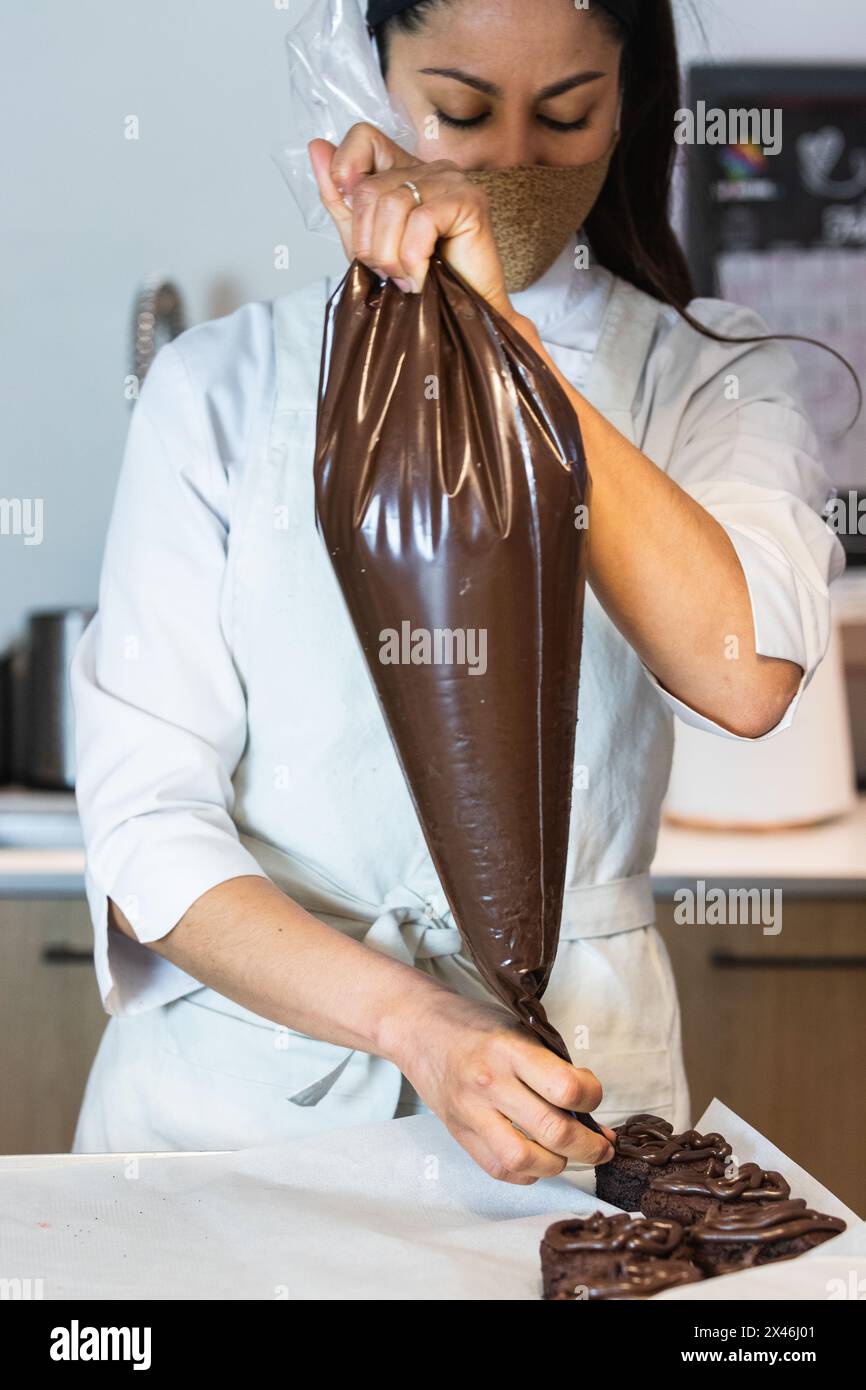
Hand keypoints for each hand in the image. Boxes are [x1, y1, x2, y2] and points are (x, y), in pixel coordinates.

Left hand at [308, 121, 512, 318]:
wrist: (460, 314)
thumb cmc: (417, 280)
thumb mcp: (364, 240)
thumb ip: (339, 198)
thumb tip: (316, 147)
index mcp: (402, 172)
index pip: (363, 137)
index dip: (346, 166)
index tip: (348, 205)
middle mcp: (426, 168)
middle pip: (370, 188)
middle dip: (368, 242)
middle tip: (386, 270)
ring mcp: (449, 180)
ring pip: (392, 207)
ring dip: (390, 256)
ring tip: (404, 278)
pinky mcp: (468, 201)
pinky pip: (420, 222)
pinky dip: (413, 259)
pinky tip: (422, 277)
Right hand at [383, 985, 616, 1183]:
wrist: (419, 1028)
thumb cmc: (475, 1025)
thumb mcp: (518, 1027)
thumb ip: (551, 1064)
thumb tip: (589, 1108)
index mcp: (510, 1050)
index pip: (566, 1088)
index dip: (593, 1097)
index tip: (593, 1095)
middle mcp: (490, 1084)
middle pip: (554, 1132)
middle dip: (590, 1147)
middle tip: (602, 1146)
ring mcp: (471, 1113)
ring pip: (527, 1161)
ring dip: (560, 1164)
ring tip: (570, 1155)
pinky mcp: (459, 1133)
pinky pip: (500, 1170)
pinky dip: (528, 1173)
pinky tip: (539, 1159)